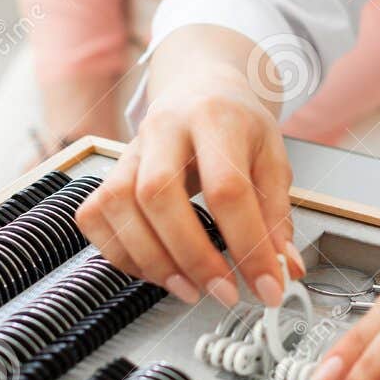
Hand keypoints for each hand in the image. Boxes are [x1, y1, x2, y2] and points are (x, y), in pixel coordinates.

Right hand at [75, 58, 302, 307]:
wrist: (201, 87)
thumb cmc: (237, 124)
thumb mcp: (272, 158)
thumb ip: (277, 214)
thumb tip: (283, 269)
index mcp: (215, 118)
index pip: (227, 187)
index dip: (248, 244)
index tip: (267, 287)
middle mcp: (165, 128)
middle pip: (158, 193)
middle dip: (193, 255)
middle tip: (225, 292)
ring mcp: (131, 148)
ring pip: (119, 204)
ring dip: (154, 260)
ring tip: (191, 289)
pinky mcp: (110, 170)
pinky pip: (95, 215)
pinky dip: (121, 253)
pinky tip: (156, 269)